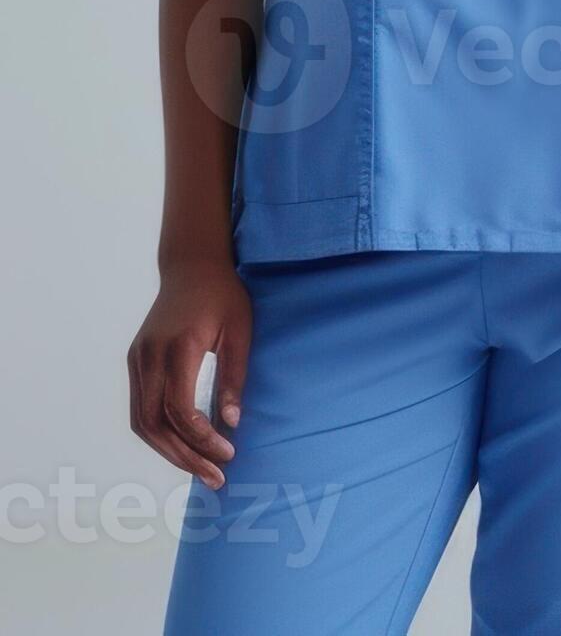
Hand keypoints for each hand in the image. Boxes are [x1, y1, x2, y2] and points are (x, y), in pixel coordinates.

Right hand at [130, 258, 252, 487]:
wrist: (191, 267)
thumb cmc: (224, 297)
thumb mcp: (241, 332)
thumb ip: (235, 377)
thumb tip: (232, 423)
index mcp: (177, 348)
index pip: (179, 408)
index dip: (201, 438)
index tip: (228, 453)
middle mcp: (148, 357)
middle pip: (154, 424)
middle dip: (184, 456)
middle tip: (215, 477)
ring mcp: (136, 361)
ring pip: (142, 422)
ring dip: (169, 451)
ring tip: (201, 470)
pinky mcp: (135, 363)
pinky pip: (142, 409)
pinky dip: (160, 434)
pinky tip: (184, 447)